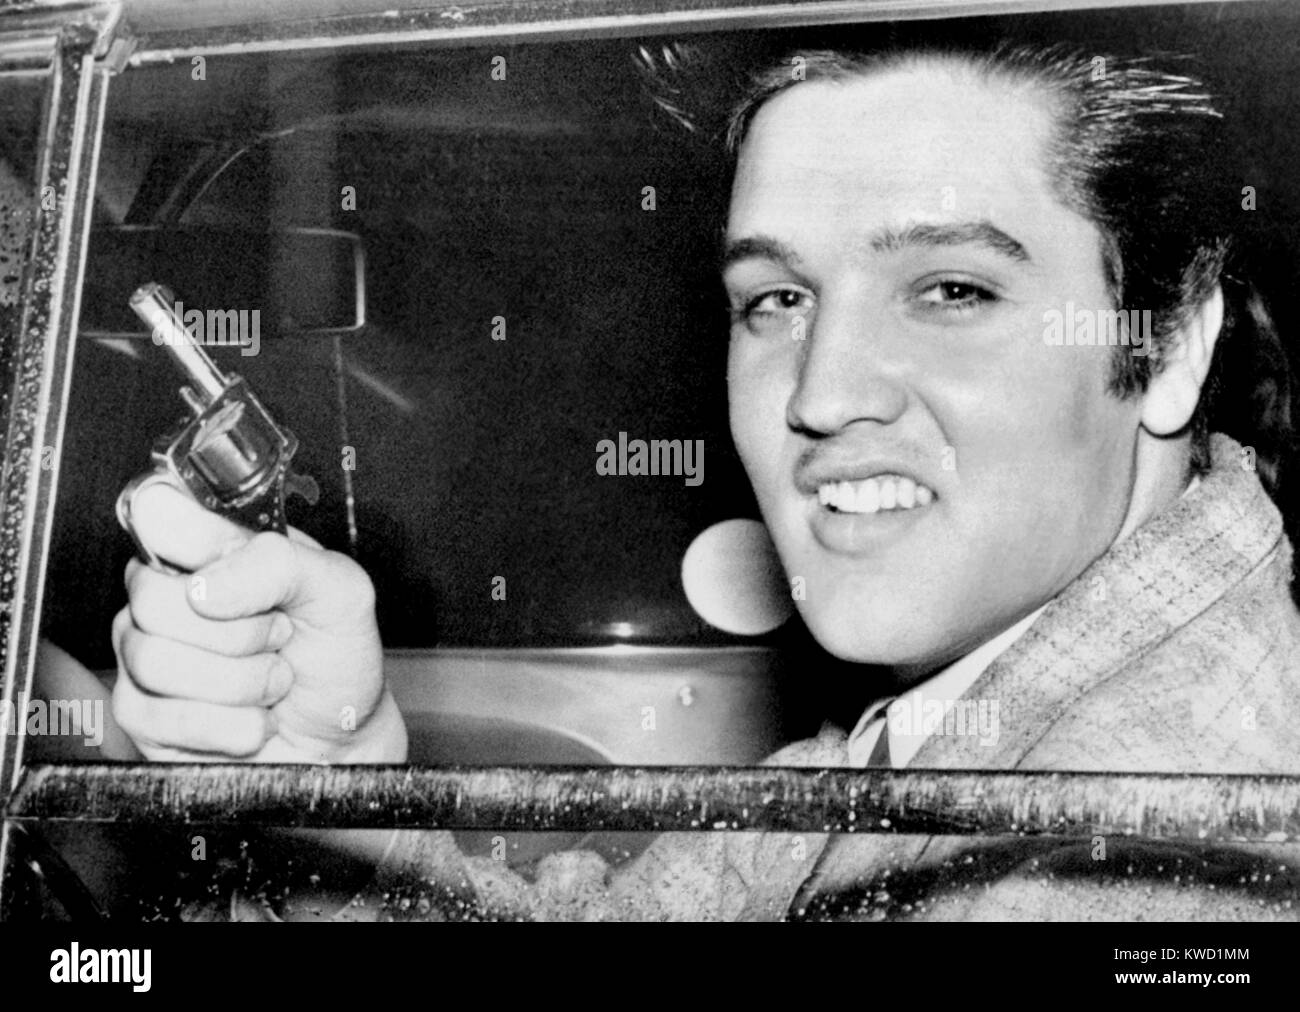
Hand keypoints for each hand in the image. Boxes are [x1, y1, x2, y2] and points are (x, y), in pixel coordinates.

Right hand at [111, 481, 406, 763]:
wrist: (341, 737)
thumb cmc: (337, 656)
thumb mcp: (339, 591)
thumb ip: (279, 564)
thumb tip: (203, 587)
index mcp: (211, 548)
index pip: (157, 511)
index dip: (197, 544)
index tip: (246, 572)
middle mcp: (167, 594)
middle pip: (151, 597)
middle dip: (237, 631)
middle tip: (279, 637)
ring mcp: (146, 653)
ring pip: (154, 660)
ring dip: (240, 682)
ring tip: (274, 681)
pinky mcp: (141, 716)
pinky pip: (160, 717)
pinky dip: (229, 726)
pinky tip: (254, 719)